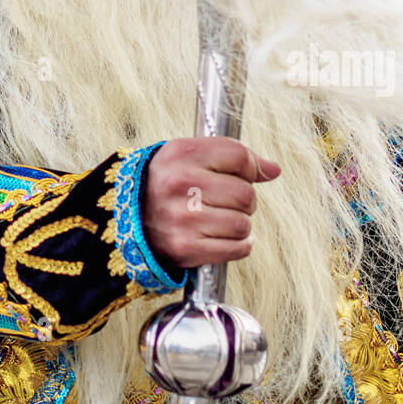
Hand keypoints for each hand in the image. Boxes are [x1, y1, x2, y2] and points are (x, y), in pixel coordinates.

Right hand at [142, 137, 280, 270]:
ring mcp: (182, 218)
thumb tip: (274, 170)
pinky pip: (236, 249)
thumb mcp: (188, 157)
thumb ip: (232, 156)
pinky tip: (223, 237)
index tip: (241, 175)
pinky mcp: (186, 248)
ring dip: (239, 224)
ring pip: (242, 223)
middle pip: (245, 193)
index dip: (249, 167)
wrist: (128, 218)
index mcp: (182, 154)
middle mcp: (180, 184)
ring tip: (220, 219)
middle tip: (225, 201)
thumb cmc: (166, 184)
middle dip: (243, 200)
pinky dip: (238, 245)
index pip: (239, 155)